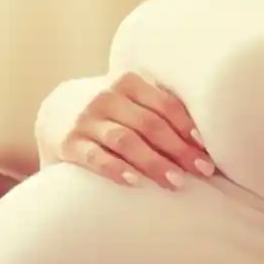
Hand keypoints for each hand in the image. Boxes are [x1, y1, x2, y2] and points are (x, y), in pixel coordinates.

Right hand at [39, 71, 215, 189]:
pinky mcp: (69, 142)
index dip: (187, 127)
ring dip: (153, 162)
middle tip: (202, 171)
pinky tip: (134, 182)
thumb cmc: (110, 109)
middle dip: (178, 149)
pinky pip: (95, 157)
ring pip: (125, 141)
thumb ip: (160, 107)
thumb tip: (205, 139)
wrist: (55, 111)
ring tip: (175, 182)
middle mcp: (107, 96)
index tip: (207, 149)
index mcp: (128, 81)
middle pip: (149, 124)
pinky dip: (116, 169)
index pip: (165, 105)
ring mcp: (86, 119)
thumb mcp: (131, 97)